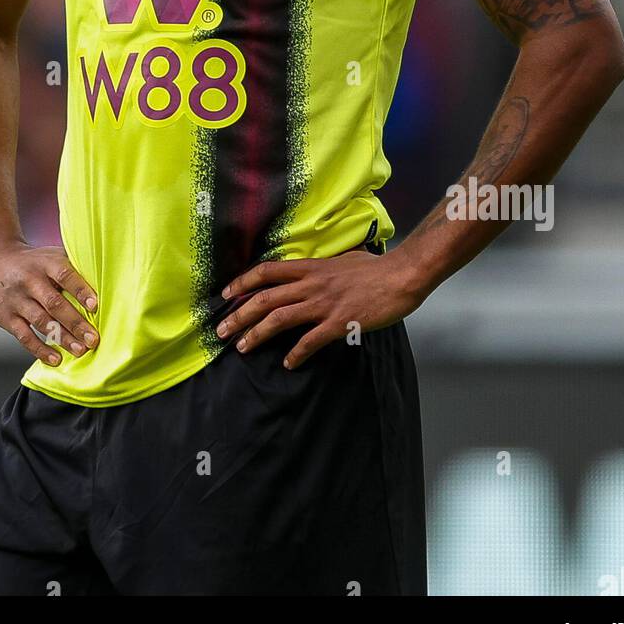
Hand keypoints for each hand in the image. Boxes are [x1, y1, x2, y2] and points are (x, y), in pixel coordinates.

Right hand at [0, 239, 98, 366]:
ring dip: (61, 338)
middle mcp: (30, 280)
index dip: (80, 290)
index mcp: (45, 263)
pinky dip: (40, 349)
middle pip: (54, 303)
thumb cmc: (33, 262)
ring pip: (41, 321)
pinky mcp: (6, 317)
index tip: (95, 306)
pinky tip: (56, 359)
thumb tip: (107, 281)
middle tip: (93, 339)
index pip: (64, 275)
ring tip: (80, 351)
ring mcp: (17, 299)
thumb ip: (73, 267)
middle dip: (75, 323)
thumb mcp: (50, 255)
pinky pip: (24, 336)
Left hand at [216, 249, 424, 369]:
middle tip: (222, 331)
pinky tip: (288, 363)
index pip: (267, 271)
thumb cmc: (375, 269)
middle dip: (239, 315)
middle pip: (265, 298)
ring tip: (242, 348)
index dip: (242, 282)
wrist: (401, 276)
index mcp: (311, 267)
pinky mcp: (339, 322)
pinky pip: (310, 340)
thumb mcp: (342, 259)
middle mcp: (311, 284)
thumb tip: (313, 270)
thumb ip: (323, 268)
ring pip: (280, 318)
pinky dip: (296, 353)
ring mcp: (324, 304)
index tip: (226, 293)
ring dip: (257, 334)